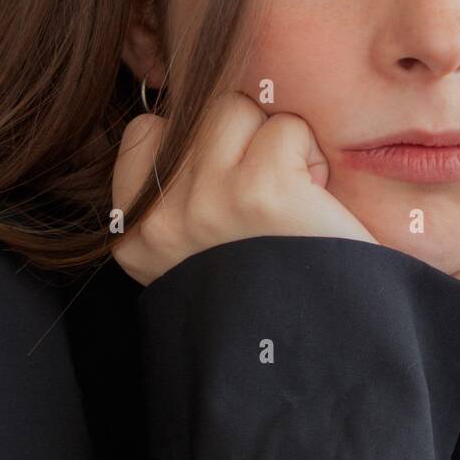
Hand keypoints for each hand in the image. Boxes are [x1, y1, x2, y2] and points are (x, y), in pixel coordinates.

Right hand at [112, 92, 378, 285]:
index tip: (231, 183)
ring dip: (277, 141)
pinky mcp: (260, 191)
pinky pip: (289, 129)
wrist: (321, 350)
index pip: (147, 133)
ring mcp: (206, 201)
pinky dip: (311, 158)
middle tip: (270, 195)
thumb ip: (183, 197)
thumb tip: (194, 117)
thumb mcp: (200, 255)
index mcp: (138, 236)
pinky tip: (314, 206)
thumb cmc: (273, 296)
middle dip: (244, 137)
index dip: (198, 142)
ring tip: (292, 196)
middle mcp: (162, 218)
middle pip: (200, 113)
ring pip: (240, 109)